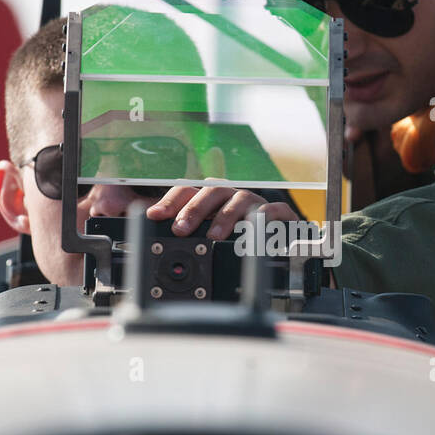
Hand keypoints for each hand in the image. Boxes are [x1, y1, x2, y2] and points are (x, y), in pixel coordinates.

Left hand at [145, 183, 298, 239]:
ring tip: (214, 236)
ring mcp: (255, 204)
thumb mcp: (204, 238)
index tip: (155, 215)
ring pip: (240, 199)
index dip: (170, 201)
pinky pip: (273, 210)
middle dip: (194, 209)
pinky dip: (264, 217)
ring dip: (226, 216)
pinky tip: (253, 228)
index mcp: (210, 200)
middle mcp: (231, 197)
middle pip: (212, 190)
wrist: (278, 244)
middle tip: (181, 229)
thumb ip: (184, 235)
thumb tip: (155, 234)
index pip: (188, 190)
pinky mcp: (279, 215)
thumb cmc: (236, 241)